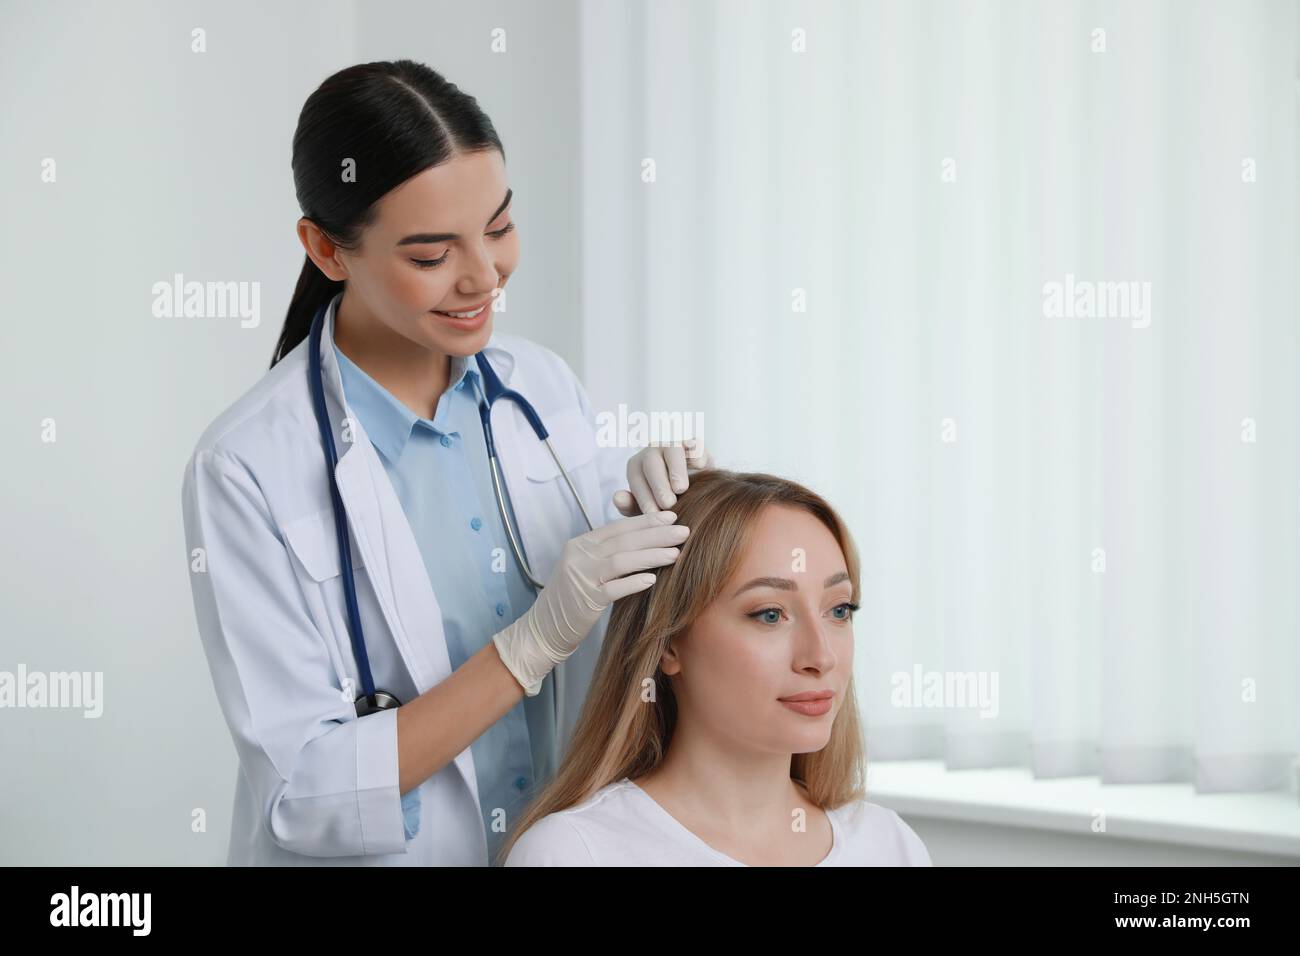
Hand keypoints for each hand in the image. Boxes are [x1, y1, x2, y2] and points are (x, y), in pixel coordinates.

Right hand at [492, 511, 690, 695]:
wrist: (544, 629)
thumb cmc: (571, 599)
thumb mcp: (585, 568)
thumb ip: (606, 552)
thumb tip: (643, 539)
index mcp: (580, 544)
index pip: (618, 527)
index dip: (646, 521)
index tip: (672, 517)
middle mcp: (579, 556)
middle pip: (623, 540)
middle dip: (656, 534)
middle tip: (683, 531)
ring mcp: (580, 578)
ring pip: (620, 560)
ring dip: (650, 555)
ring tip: (675, 554)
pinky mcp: (584, 601)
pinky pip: (613, 589)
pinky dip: (633, 582)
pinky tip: (653, 580)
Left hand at [613, 439, 711, 515]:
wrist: (693, 491)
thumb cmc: (662, 500)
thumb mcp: (647, 506)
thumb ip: (631, 506)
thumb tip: (617, 497)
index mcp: (637, 467)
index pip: (636, 479)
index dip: (643, 496)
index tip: (652, 513)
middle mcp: (653, 452)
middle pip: (651, 462)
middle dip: (659, 484)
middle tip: (667, 504)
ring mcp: (674, 446)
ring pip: (673, 450)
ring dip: (676, 469)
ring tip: (681, 488)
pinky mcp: (695, 444)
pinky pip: (696, 444)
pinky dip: (697, 453)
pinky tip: (700, 465)